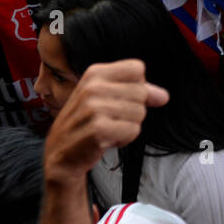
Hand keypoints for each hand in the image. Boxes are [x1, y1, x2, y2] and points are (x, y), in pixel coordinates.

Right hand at [43, 60, 168, 183]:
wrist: (60, 155)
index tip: (121, 99)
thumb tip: (164, 96)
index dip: (138, 86)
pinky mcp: (99, 130)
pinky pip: (134, 130)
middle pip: (142, 93)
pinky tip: (105, 140)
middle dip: (133, 111)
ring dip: (128, 126)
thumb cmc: (86, 123)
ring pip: (140, 113)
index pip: (137, 68)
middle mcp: (92, 87)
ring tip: (106, 129)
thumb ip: (137, 92)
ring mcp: (94, 108)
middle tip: (110, 119)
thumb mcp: (106, 98)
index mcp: (94, 73)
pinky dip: (124, 139)